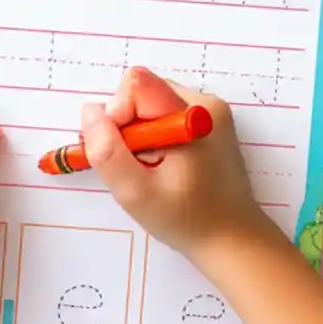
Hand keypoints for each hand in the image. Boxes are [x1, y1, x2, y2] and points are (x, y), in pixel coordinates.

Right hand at [81, 67, 271, 260]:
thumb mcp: (136, 193)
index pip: (137, 85)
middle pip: (142, 92)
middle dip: (127, 126)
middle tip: (135, 165)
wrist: (232, 238)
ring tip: (151, 168)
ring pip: (150, 102)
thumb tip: (90, 113)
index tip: (124, 151)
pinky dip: (153, 135)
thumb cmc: (188, 220)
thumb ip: (107, 151)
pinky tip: (162, 164)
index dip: (117, 114)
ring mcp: (210, 111)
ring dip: (139, 132)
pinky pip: (164, 113)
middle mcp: (205, 104)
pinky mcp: (208, 122)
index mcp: (192, 116)